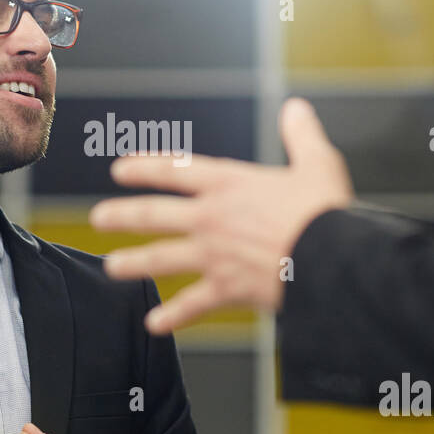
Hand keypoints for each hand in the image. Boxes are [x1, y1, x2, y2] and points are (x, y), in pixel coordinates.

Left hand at [91, 98, 352, 333]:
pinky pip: (193, 304)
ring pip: (162, 258)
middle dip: (123, 215)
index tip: (121, 171)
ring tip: (112, 267)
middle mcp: (212, 217)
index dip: (145, 168)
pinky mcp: (227, 288)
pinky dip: (173, 316)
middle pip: (154, 214)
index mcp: (230, 183)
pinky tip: (153, 324)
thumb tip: (297, 108)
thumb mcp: (317, 163)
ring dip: (134, 262)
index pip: (176, 171)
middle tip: (100, 217)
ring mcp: (214, 255)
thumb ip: (301, 134)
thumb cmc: (326, 211)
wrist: (333, 260)